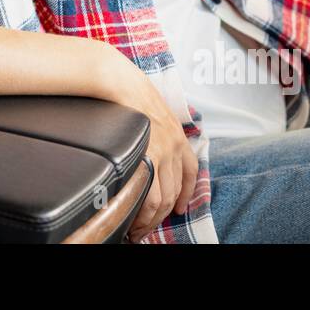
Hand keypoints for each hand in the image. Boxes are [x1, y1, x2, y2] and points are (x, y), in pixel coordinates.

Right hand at [98, 48, 197, 242]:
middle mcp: (174, 146)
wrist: (118, 81)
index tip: (179, 208)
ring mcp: (161, 152)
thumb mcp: (153, 111)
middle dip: (161, 215)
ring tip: (136, 228)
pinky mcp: (146, 155)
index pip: (190, 172)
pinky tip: (132, 217)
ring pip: (161, 200)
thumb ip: (156, 131)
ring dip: (149, 219)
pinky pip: (147, 195)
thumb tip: (149, 145)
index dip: (186, 194)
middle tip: (146, 227)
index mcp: (177, 136)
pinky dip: (140, 212)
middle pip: (174, 193)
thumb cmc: (128, 93)